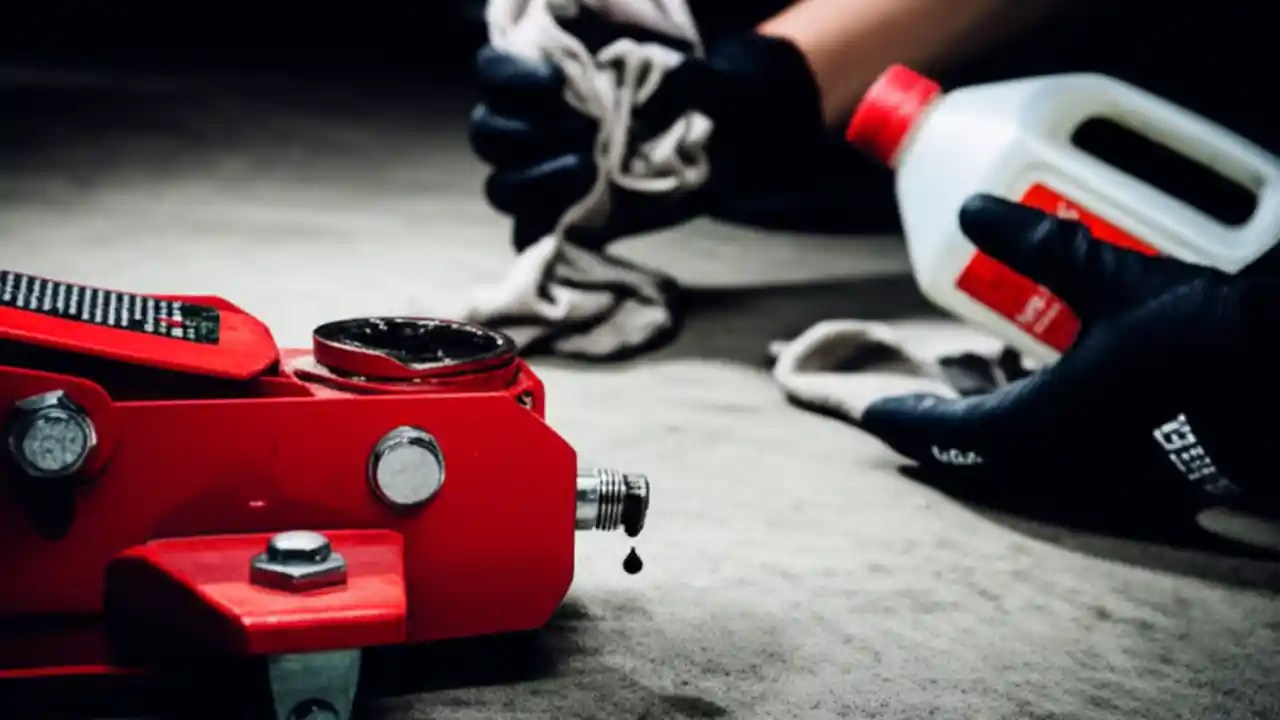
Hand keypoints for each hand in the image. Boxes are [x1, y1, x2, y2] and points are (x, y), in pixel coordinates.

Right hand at [470, 8, 894, 250]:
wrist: (729, 140)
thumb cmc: (695, 91)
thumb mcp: (679, 62)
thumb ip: (651, 55)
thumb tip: (622, 54)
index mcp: (545, 78)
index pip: (493, 72)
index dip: (512, 77)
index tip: (558, 82)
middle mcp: (532, 127)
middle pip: (489, 133)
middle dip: (527, 133)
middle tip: (582, 131)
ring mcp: (542, 176)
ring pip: (502, 186)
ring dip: (537, 180)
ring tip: (589, 170)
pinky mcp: (562, 218)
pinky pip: (528, 233)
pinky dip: (543, 230)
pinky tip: (579, 215)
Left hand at [859, 194, 1279, 512]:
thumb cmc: (1209, 336)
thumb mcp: (1114, 278)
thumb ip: (1039, 246)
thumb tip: (974, 210)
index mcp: (1045, 427)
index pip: (949, 434)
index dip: (904, 421)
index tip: (871, 414)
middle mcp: (1068, 464)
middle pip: (978, 457)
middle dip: (937, 431)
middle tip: (909, 409)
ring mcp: (1109, 478)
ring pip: (1021, 463)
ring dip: (984, 433)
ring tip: (966, 398)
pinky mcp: (1145, 474)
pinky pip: (1064, 461)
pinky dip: (1033, 434)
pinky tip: (1043, 400)